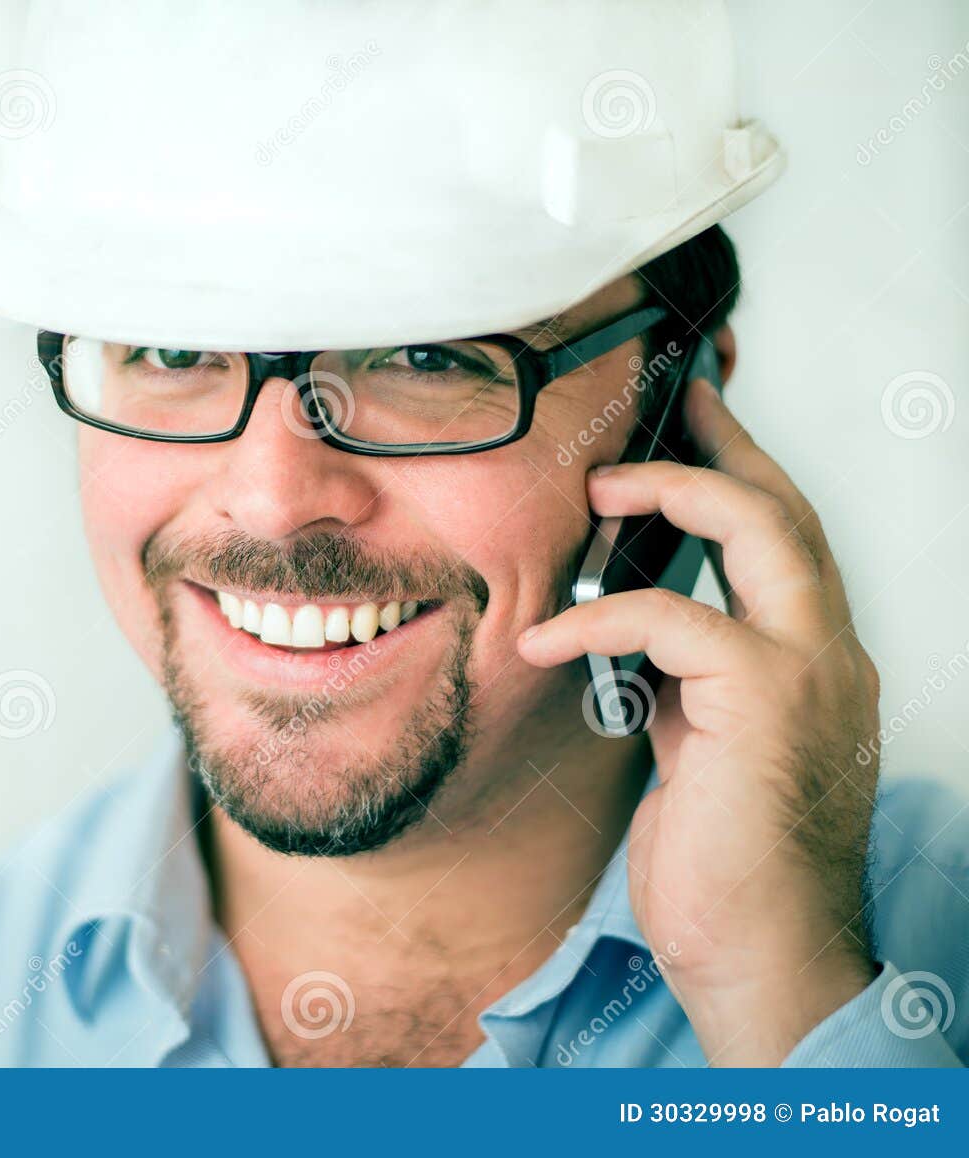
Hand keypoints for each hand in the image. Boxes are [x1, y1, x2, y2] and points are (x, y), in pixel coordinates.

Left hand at [516, 376, 880, 1064]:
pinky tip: (544, 640)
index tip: (693, 422)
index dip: (743, 471)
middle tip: (656, 414)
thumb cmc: (724, 865)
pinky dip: (598, 618)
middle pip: (788, 511)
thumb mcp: (697, 751)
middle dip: (717, 448)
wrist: (758, 957)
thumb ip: (680, 685)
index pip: (788, 544)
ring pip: (758, 530)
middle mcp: (831, 658)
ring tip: (596, 497)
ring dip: (669, 495)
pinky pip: (673, 619)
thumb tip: (627, 635)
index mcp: (816, 666)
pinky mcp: (764, 703)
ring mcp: (810, 675)